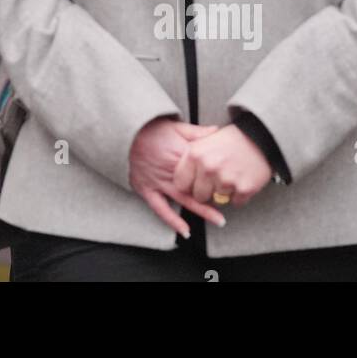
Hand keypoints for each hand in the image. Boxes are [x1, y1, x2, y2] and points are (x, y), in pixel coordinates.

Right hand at [128, 118, 225, 236]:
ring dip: (202, 210)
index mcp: (180, 154)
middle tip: (231, 202)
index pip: (204, 168)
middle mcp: (171, 170)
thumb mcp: (176, 126)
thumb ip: (197, 131)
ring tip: (219, 220)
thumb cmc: (150, 129)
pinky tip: (185, 231)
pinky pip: (160, 208)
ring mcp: (158, 181)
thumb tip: (218, 131)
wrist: (125, 133)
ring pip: (184, 199)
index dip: (217, 175)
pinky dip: (172, 221)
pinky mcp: (146, 190)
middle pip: (197, 186)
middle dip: (215, 195)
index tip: (231, 180)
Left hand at [173, 124, 272, 208]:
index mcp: (194, 154)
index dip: (188, 184)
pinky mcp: (244, 189)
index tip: (196, 182)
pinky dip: (239, 195)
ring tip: (231, 176)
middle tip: (216, 181)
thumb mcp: (203, 140)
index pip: (180, 184)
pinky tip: (242, 180)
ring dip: (224, 193)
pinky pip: (236, 202)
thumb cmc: (230, 139)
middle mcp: (208, 167)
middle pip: (198, 196)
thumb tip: (178, 175)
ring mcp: (226, 179)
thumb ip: (189, 157)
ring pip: (218, 201)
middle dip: (206, 192)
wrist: (260, 138)